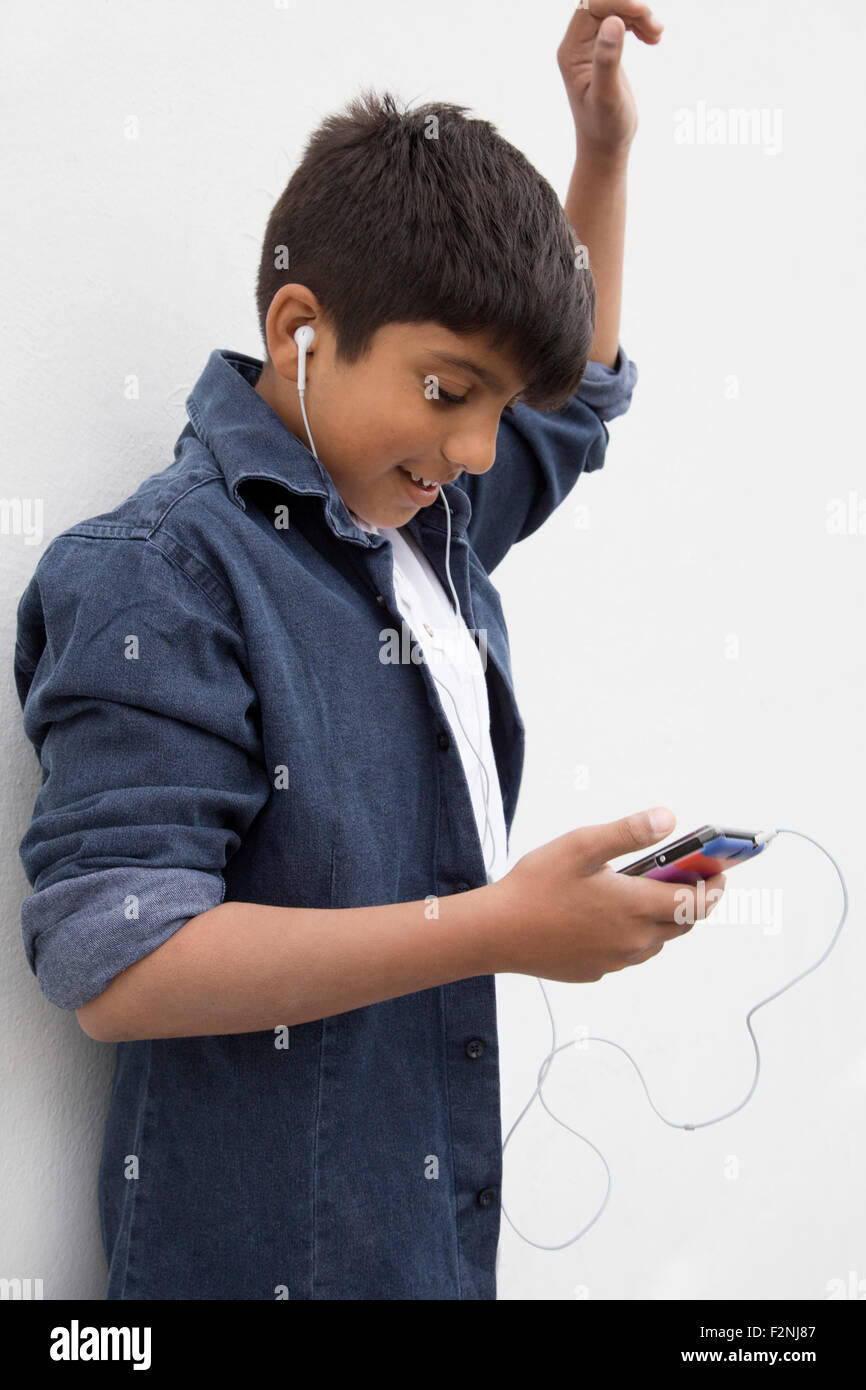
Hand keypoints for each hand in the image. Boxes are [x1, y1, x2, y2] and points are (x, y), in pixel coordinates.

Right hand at [490, 808, 726, 982]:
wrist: (495, 933)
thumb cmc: (535, 885)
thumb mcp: (581, 846)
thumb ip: (629, 832)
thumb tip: (668, 819)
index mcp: (635, 908)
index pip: (697, 903)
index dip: (715, 887)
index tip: (720, 872)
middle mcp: (633, 940)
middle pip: (682, 925)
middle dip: (691, 901)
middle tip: (688, 878)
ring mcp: (615, 960)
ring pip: (656, 941)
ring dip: (662, 920)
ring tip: (647, 894)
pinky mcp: (596, 972)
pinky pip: (627, 954)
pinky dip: (632, 935)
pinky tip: (608, 916)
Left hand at [557, 2, 663, 162]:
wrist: (606, 147)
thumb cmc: (605, 128)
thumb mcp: (608, 96)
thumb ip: (607, 60)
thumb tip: (612, 22)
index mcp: (570, 52)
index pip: (591, 6)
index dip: (619, 3)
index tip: (645, 14)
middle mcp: (576, 45)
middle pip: (602, 4)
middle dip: (631, 7)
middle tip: (655, 29)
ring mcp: (589, 47)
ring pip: (614, 10)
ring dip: (639, 15)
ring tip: (657, 34)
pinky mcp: (603, 51)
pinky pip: (620, 21)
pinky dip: (639, 23)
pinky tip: (654, 38)